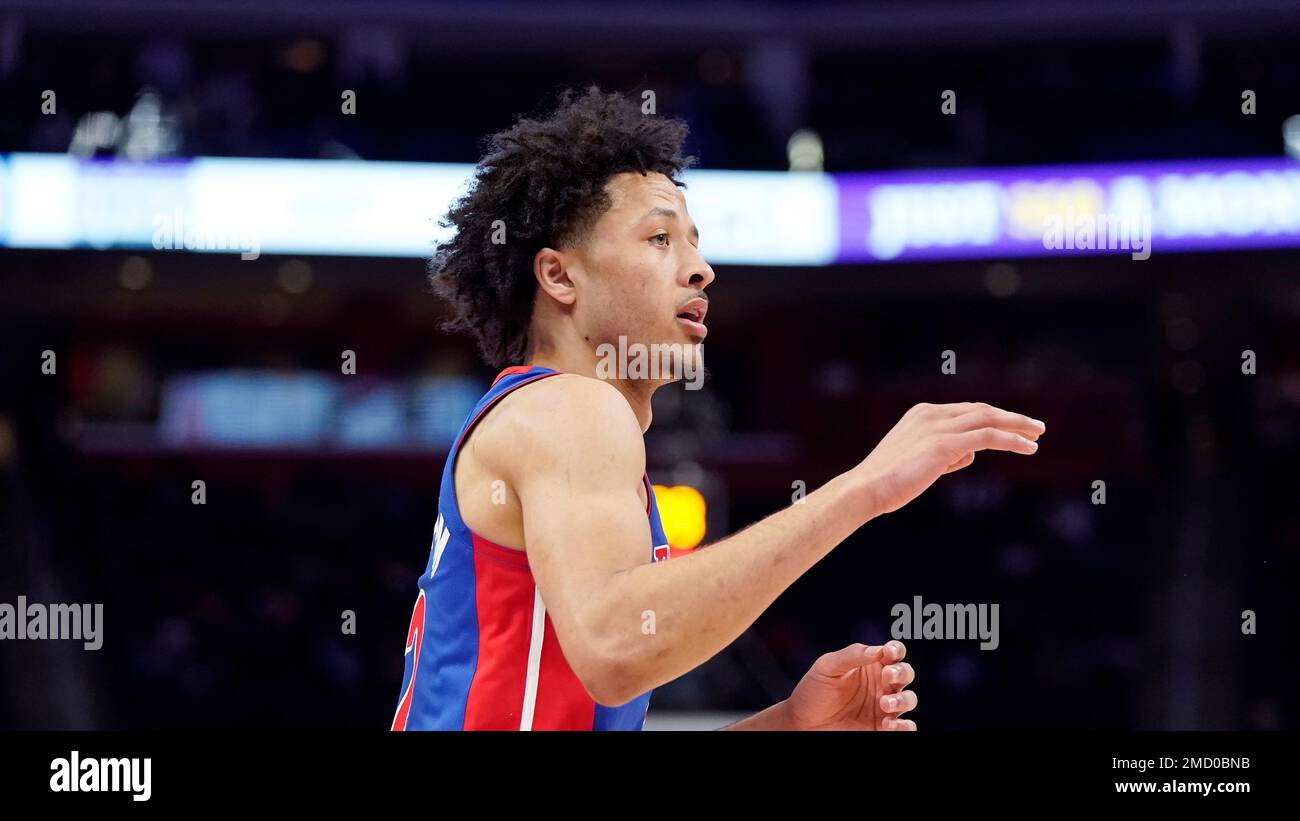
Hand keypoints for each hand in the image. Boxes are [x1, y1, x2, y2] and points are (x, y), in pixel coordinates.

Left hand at [784, 640, 917, 730]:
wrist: (803, 721)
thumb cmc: (815, 689)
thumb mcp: (828, 666)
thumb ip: (852, 656)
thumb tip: (878, 650)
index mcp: (871, 664)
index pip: (893, 652)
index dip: (895, 649)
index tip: (888, 652)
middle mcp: (881, 684)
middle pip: (905, 673)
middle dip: (901, 672)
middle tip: (887, 675)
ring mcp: (884, 706)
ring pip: (909, 699)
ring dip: (902, 700)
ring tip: (884, 704)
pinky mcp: (882, 727)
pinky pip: (905, 727)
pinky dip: (904, 726)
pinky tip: (889, 725)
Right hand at [855, 402, 1044, 517]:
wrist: (867, 488)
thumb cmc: (887, 482)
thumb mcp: (918, 462)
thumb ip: (944, 454)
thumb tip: (969, 455)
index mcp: (921, 414)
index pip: (966, 411)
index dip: (992, 417)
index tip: (1012, 426)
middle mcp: (931, 414)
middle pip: (981, 410)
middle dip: (1011, 417)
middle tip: (1035, 427)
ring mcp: (939, 427)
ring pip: (989, 419)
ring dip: (1018, 426)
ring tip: (1038, 435)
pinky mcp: (946, 444)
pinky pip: (989, 437)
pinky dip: (1012, 440)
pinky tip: (1029, 447)